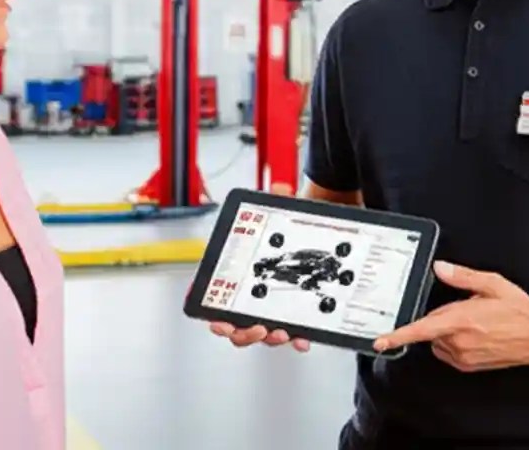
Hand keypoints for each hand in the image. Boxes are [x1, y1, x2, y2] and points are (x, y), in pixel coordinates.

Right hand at [207, 180, 310, 351]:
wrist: (319, 237)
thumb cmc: (290, 230)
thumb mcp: (284, 213)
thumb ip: (279, 200)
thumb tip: (280, 189)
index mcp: (237, 273)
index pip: (213, 294)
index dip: (208, 308)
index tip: (213, 316)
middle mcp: (249, 294)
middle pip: (234, 323)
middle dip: (241, 331)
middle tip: (255, 326)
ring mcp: (269, 307)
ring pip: (258, 333)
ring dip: (267, 338)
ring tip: (281, 332)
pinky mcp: (291, 314)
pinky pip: (288, 333)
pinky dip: (295, 338)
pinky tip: (303, 338)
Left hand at [372, 261, 528, 371]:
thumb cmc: (521, 312)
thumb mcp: (492, 284)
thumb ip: (463, 276)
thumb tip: (441, 268)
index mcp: (461, 320)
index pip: (421, 329)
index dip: (398, 336)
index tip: (380, 341)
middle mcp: (460, 342)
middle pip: (432, 328)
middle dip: (444, 316)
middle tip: (469, 308)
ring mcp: (464, 357)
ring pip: (440, 341)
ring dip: (449, 331)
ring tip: (477, 322)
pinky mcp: (470, 366)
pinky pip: (450, 353)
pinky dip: (456, 343)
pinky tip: (478, 334)